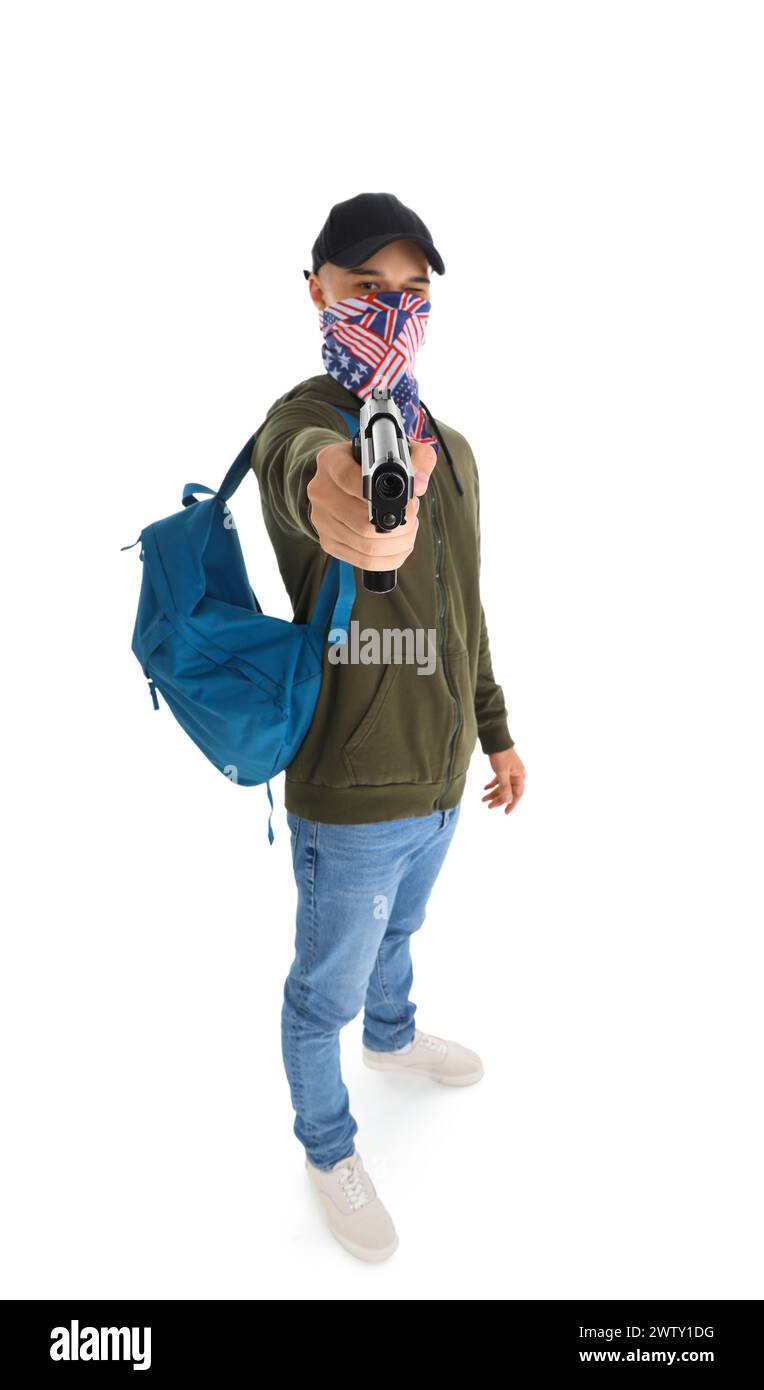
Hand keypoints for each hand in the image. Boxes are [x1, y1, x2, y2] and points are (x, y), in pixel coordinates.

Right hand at [307, 439, 436, 569]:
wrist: (342, 480)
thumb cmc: (373, 465)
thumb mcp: (396, 449)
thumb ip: (418, 459)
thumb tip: (420, 486)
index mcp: (332, 461)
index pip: (350, 479)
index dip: (381, 494)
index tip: (407, 499)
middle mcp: (321, 491)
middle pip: (363, 522)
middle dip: (400, 525)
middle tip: (413, 516)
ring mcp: (321, 519)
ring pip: (367, 546)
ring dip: (398, 543)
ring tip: (410, 529)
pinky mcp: (328, 542)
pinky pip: (364, 561)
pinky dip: (390, 558)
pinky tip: (401, 546)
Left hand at [482, 747, 525, 814]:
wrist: (495, 739)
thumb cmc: (500, 755)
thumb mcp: (502, 772)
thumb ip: (505, 787)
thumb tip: (507, 801)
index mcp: (520, 776)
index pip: (517, 794)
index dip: (512, 804)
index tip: (505, 812)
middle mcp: (516, 775)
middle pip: (508, 792)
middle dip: (499, 800)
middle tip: (489, 806)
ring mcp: (510, 772)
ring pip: (502, 787)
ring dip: (493, 793)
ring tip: (483, 800)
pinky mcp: (503, 768)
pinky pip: (498, 780)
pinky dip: (492, 785)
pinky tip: (484, 789)